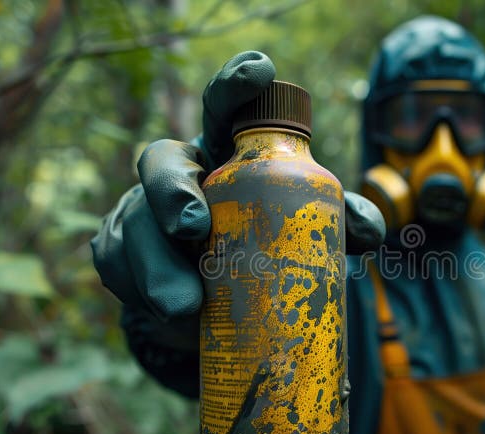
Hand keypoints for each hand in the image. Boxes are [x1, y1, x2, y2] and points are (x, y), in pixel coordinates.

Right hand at [90, 51, 383, 395]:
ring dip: (157, 267)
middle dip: (172, 191)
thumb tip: (368, 231)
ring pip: (134, 226)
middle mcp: (178, 174)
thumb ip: (328, 223)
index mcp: (222, 156)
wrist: (205, 302)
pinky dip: (141, 292)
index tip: (261, 72)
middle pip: (160, 162)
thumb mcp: (293, 231)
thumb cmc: (254, 247)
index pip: (222, 110)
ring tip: (184, 306)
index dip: (235, 87)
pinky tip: (165, 311)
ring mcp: (139, 211)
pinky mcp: (117, 253)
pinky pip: (118, 268)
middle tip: (193, 226)